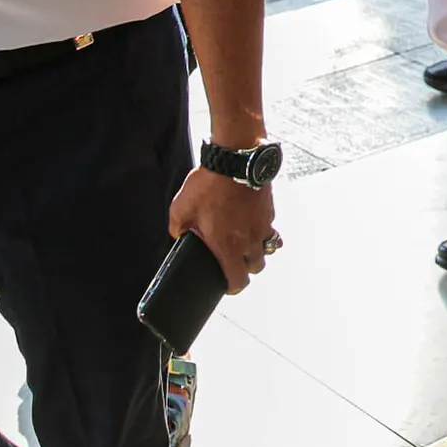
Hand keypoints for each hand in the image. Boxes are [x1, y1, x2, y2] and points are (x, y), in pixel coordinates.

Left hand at [168, 168, 278, 294]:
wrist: (234, 159)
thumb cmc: (207, 185)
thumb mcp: (180, 209)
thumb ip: (178, 229)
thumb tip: (178, 236)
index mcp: (227, 247)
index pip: (238, 281)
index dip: (233, 287)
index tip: (227, 284)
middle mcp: (249, 240)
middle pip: (257, 267)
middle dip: (247, 267)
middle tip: (235, 258)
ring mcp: (263, 225)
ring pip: (266, 247)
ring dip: (257, 248)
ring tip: (245, 239)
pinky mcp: (269, 210)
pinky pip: (269, 226)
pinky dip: (261, 227)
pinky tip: (249, 217)